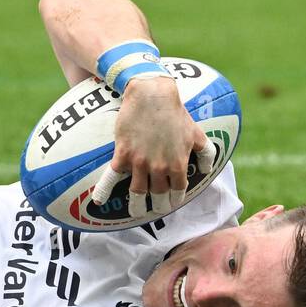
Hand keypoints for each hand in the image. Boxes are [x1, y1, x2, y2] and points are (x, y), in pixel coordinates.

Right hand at [91, 77, 215, 211]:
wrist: (151, 95)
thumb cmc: (175, 112)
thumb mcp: (196, 132)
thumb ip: (206, 153)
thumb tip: (207, 169)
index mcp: (177, 165)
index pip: (177, 190)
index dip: (175, 199)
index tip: (172, 203)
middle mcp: (159, 168)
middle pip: (158, 195)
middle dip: (158, 206)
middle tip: (155, 209)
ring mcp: (139, 163)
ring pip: (137, 192)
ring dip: (136, 206)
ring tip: (136, 211)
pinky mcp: (122, 155)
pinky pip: (111, 177)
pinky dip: (104, 191)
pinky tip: (98, 201)